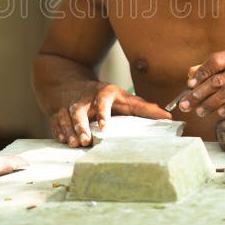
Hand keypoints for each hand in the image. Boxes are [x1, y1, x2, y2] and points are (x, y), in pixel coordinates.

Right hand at [50, 81, 170, 147]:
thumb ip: (142, 108)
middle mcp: (85, 99)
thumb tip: (168, 117)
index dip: (103, 113)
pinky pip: (56, 122)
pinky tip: (63, 141)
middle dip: (81, 126)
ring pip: (66, 118)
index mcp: (103, 94)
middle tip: (85, 141)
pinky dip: (59, 131)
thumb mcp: (122, 97)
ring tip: (74, 144)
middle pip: (80, 111)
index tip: (104, 126)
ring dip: (69, 131)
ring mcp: (69, 106)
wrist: (67, 81)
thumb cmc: (102, 95)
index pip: (103, 101)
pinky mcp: (57, 112)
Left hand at [178, 49, 224, 119]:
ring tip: (199, 111)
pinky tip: (220, 113)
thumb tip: (191, 74)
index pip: (216, 61)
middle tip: (187, 103)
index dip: (200, 73)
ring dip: (209, 104)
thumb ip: (215, 69)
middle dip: (199, 93)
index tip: (189, 85)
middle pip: (218, 79)